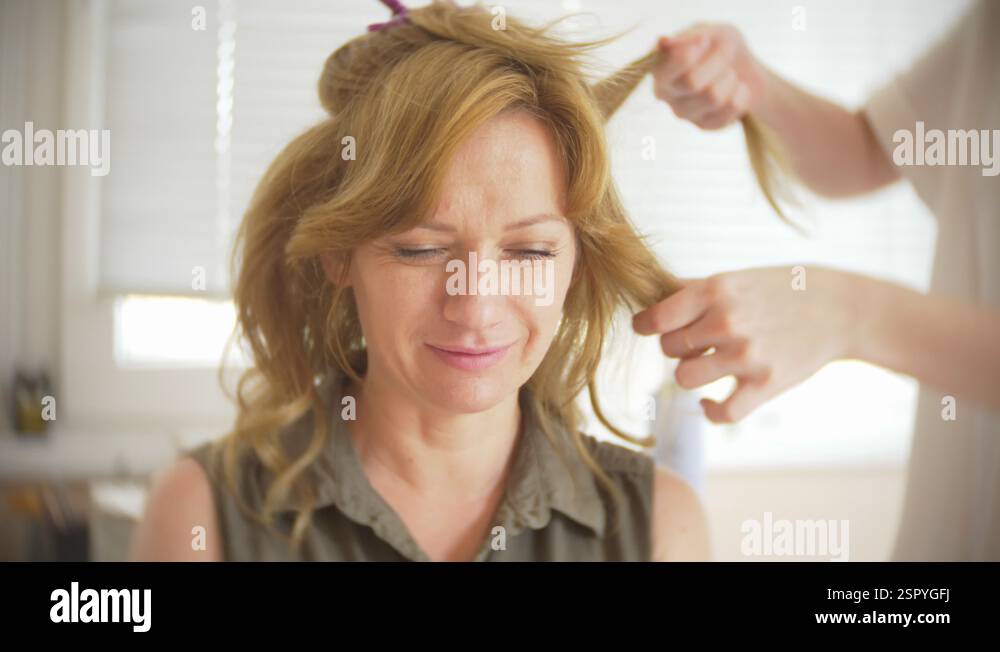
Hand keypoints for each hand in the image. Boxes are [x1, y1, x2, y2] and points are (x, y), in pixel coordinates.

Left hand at [632, 267, 856, 422]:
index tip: (645, 328)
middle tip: (698, 341)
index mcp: (716, 291)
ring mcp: (746, 356)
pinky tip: (710, 401)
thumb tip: (647, 292)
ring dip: (692, 374)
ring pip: (684, 379)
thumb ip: (692, 289)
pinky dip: (710, 411)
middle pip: (669, 349)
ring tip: (708, 364)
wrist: (838, 309)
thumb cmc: (780, 289)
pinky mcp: (765, 385)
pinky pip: (720, 412)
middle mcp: (727, 323)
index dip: (645, 325)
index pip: (657, 318)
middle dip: (678, 347)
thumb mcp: (736, 278)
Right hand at [652, 23, 766, 129]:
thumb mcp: (712, 31)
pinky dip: (741, 95)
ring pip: (713, 97)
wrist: (741, 68)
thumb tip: (663, 43)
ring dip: (730, 80)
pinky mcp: (703, 125)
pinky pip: (728, 111)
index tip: (705, 41)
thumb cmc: (720, 46)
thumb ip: (689, 36)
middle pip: (691, 83)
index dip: (688, 56)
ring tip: (730, 74)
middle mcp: (664, 93)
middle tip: (724, 57)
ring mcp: (681, 112)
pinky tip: (736, 90)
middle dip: (717, 64)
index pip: (666, 71)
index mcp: (659, 67)